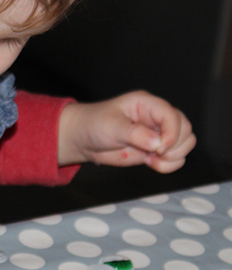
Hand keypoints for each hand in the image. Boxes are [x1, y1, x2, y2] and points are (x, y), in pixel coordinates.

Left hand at [58, 90, 195, 172]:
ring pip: (185, 144)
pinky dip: (169, 165)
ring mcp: (157, 134)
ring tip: (152, 160)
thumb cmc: (94, 124)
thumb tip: (157, 142)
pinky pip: (174, 158)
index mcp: (148, 105)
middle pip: (185, 129)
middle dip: (175, 146)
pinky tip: (151, 163)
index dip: (172, 132)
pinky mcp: (154, 150)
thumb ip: (135, 133)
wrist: (83, 139)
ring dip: (174, 157)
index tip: (160, 148)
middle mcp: (156, 118)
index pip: (172, 115)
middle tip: (155, 154)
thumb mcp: (111, 126)